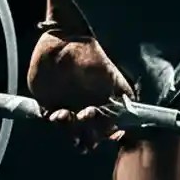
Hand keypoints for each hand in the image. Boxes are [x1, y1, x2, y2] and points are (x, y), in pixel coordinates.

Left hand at [26, 29, 133, 152]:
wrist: (63, 41)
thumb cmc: (91, 57)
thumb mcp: (112, 75)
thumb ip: (123, 95)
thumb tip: (131, 114)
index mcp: (102, 102)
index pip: (107, 126)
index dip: (109, 133)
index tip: (112, 135)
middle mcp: (85, 107)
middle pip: (88, 133)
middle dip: (90, 138)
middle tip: (89, 133)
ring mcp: (67, 106)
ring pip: (69, 129)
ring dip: (71, 130)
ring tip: (70, 117)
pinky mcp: (47, 103)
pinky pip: (50, 119)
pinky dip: (54, 121)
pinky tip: (58, 114)